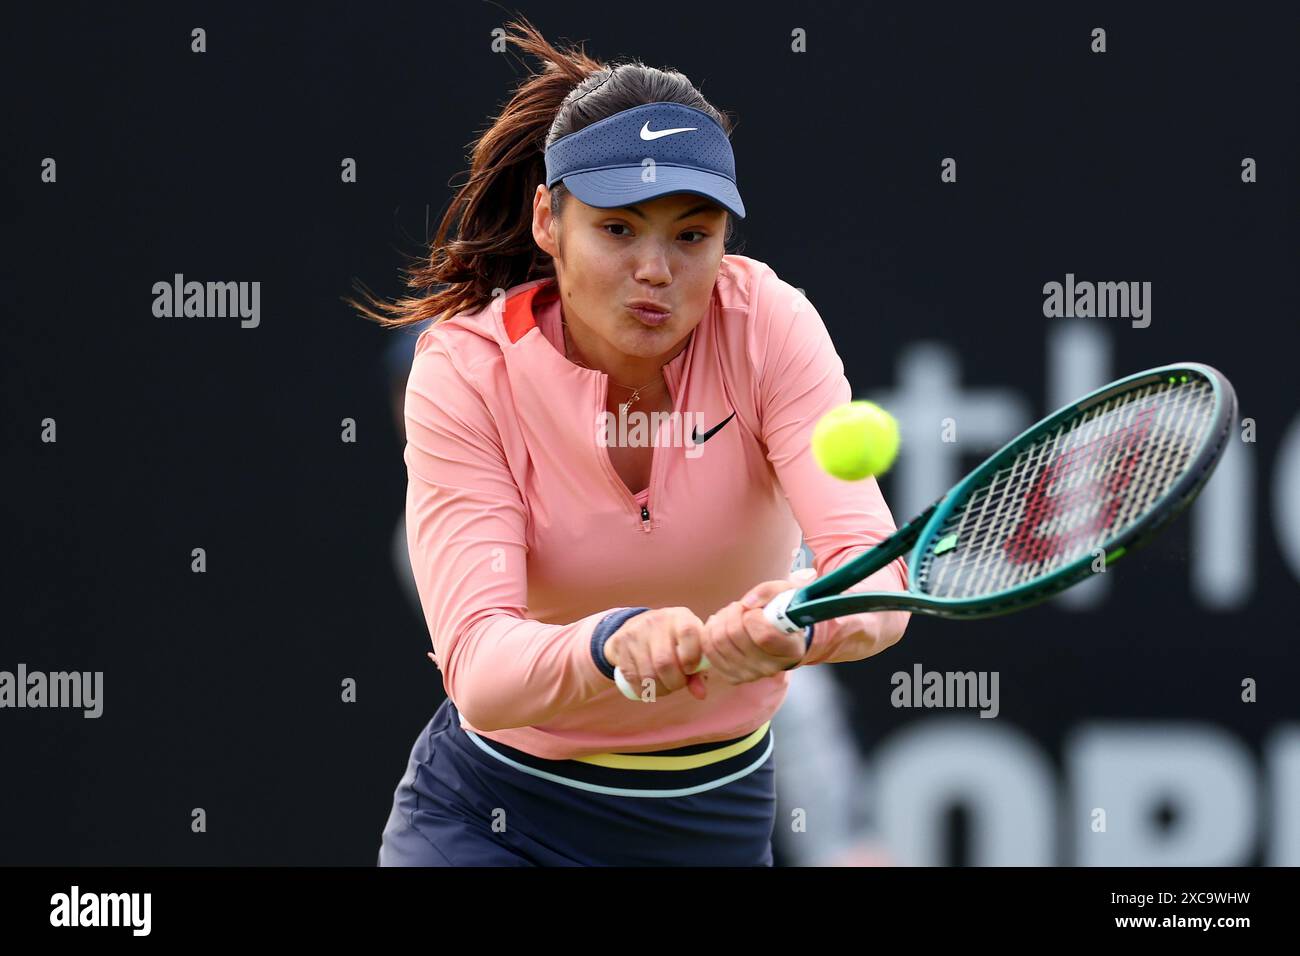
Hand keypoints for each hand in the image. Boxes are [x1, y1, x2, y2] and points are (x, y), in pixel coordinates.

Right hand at [604, 607, 708, 700]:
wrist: (635, 626)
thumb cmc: (672, 641)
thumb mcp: (688, 646)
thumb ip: (699, 670)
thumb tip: (701, 694)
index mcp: (680, 617)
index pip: (688, 632)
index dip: (691, 657)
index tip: (690, 670)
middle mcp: (656, 620)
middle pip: (665, 662)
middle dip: (675, 683)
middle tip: (677, 684)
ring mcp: (635, 631)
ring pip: (648, 674)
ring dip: (659, 689)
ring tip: (664, 687)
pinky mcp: (619, 644)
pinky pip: (632, 678)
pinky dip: (643, 690)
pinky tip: (648, 687)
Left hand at [701, 568, 816, 684]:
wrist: (782, 636)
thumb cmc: (784, 612)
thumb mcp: (785, 593)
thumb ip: (768, 592)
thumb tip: (746, 604)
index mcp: (790, 649)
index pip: (763, 636)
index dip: (753, 616)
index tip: (756, 609)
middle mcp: (771, 667)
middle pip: (735, 636)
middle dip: (732, 613)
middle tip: (739, 607)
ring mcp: (750, 675)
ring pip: (719, 642)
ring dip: (719, 620)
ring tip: (730, 614)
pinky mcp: (733, 676)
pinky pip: (709, 652)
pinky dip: (709, 633)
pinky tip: (719, 625)